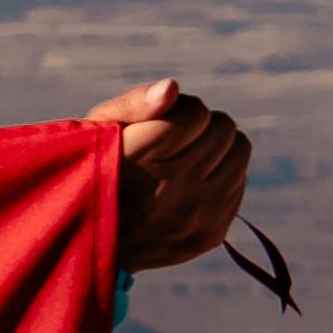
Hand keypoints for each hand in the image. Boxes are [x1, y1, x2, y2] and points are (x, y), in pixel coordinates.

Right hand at [87, 78, 254, 273]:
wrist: (94, 245)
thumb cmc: (96, 174)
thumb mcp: (97, 131)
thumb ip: (134, 104)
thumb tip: (173, 87)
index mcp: (139, 160)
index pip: (196, 113)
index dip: (180, 111)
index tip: (161, 124)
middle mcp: (172, 191)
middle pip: (223, 128)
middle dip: (201, 126)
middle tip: (175, 141)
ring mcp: (195, 215)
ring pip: (239, 151)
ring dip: (217, 147)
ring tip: (187, 159)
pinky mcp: (212, 233)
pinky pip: (239, 182)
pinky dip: (220, 176)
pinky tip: (191, 186)